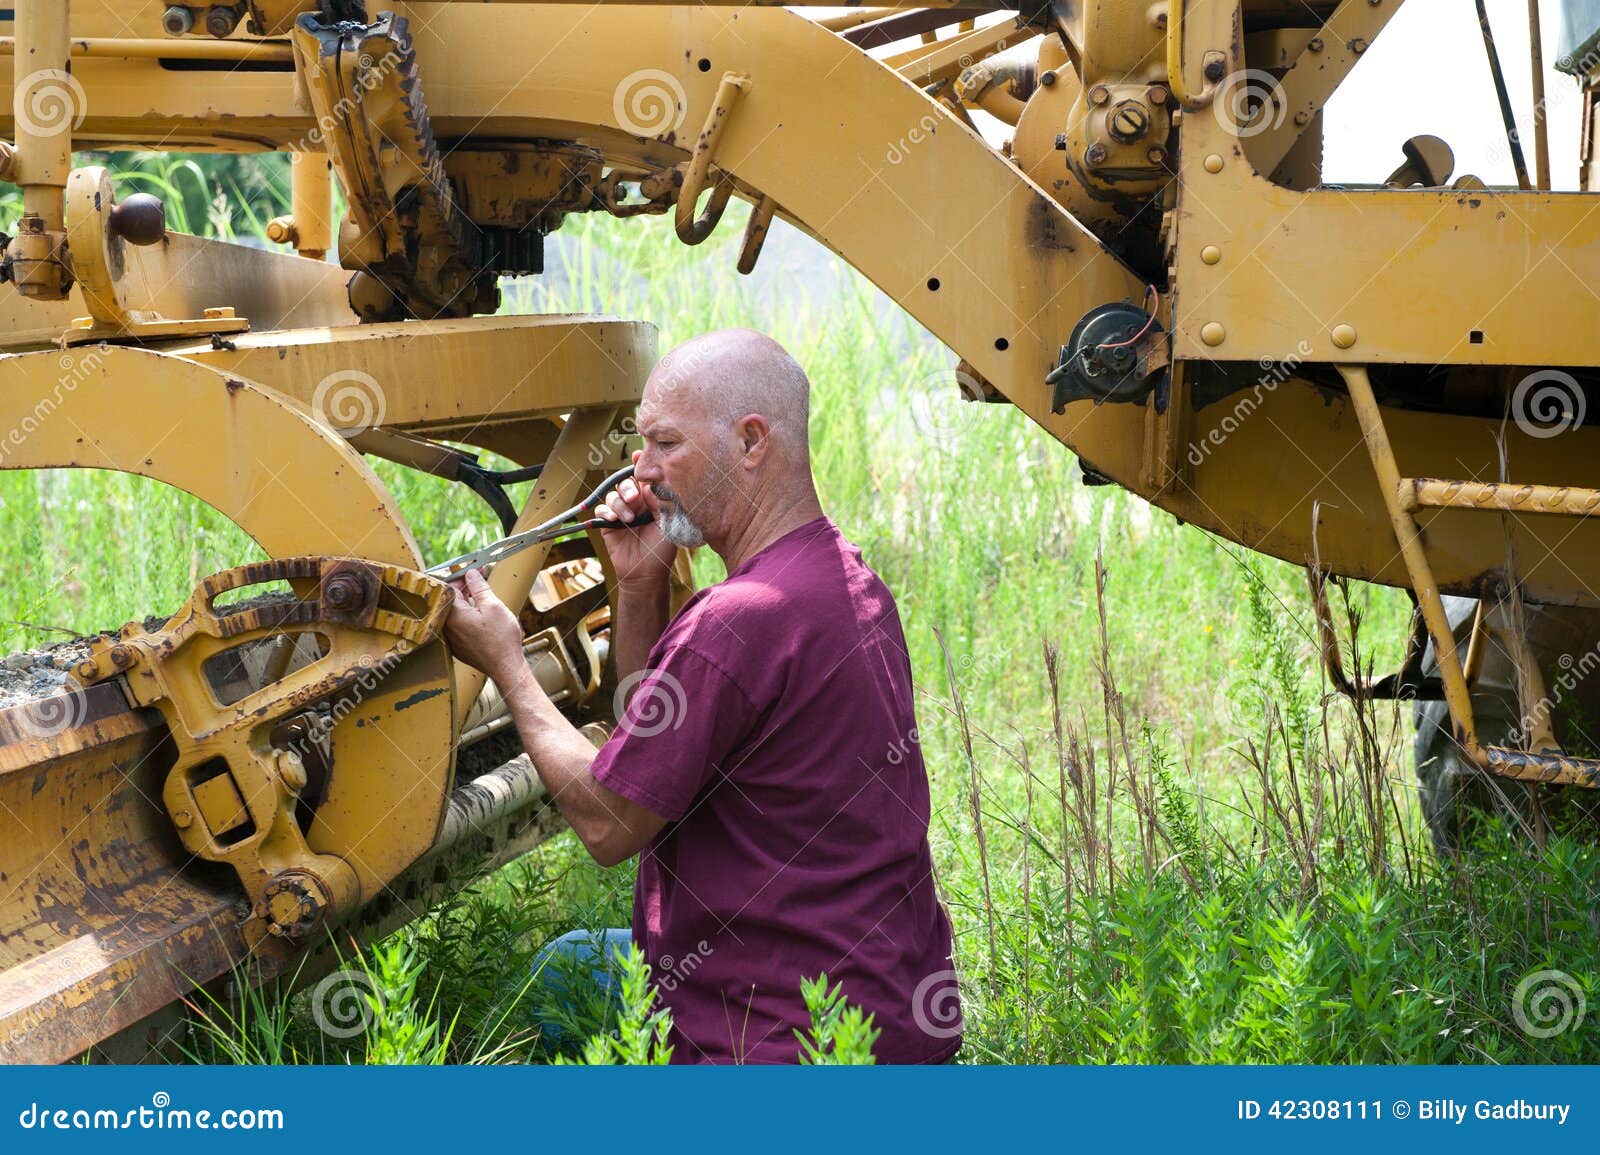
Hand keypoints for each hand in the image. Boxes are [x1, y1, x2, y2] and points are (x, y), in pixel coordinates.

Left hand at [444, 569, 525, 684]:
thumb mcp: (493, 606)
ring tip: (481, 595)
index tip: (473, 571)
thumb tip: (471, 574)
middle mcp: (447, 627)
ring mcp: (451, 639)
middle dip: (464, 588)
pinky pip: (458, 626)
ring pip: (454, 613)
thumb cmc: (501, 638)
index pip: (450, 588)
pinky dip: (466, 616)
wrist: (505, 666)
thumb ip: (479, 587)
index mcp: (453, 615)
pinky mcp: (458, 647)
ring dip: (465, 602)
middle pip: (451, 600)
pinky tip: (479, 614)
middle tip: (480, 580)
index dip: (461, 576)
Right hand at [594, 450, 676, 589]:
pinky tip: (614, 520)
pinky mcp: (608, 524)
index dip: (640, 465)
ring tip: (628, 519)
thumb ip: (660, 503)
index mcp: (652, 500)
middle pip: (625, 482)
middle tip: (634, 499)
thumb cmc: (662, 550)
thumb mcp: (667, 524)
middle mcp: (636, 503)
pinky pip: (601, 509)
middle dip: (628, 487)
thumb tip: (651, 484)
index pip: (645, 478)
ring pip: (613, 494)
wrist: (646, 573)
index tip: (638, 455)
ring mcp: (621, 513)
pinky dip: (606, 511)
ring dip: (619, 503)